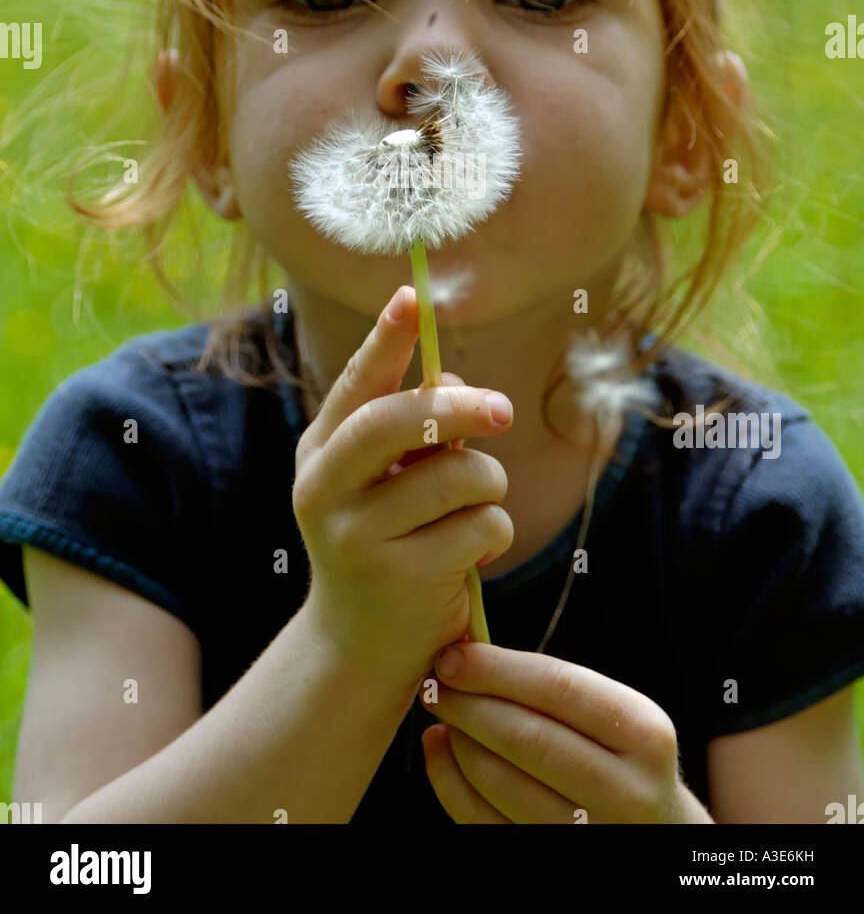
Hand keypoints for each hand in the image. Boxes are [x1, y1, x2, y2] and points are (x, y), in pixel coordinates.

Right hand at [293, 285, 514, 688]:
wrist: (360, 644)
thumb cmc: (387, 540)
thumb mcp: (385, 483)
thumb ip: (415, 434)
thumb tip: (461, 388)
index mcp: (321, 451)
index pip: (356, 384)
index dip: (385, 338)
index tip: (412, 296)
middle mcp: (324, 488)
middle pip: (399, 421)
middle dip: (460, 408)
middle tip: (502, 410)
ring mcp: (356, 534)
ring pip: (458, 474)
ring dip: (489, 485)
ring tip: (476, 509)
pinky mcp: (398, 576)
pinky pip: (480, 526)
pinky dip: (493, 533)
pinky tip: (472, 555)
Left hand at [419, 642, 712, 823]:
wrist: (655, 831)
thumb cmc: (618, 754)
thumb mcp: (615, 713)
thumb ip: (553, 686)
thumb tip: (466, 657)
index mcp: (643, 734)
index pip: (558, 688)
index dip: (496, 669)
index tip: (452, 656)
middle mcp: (626, 791)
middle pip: (525, 738)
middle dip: (468, 705)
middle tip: (435, 684)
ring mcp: (591, 836)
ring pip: (499, 784)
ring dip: (457, 743)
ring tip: (443, 716)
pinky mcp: (553, 862)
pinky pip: (483, 824)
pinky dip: (450, 783)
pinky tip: (441, 753)